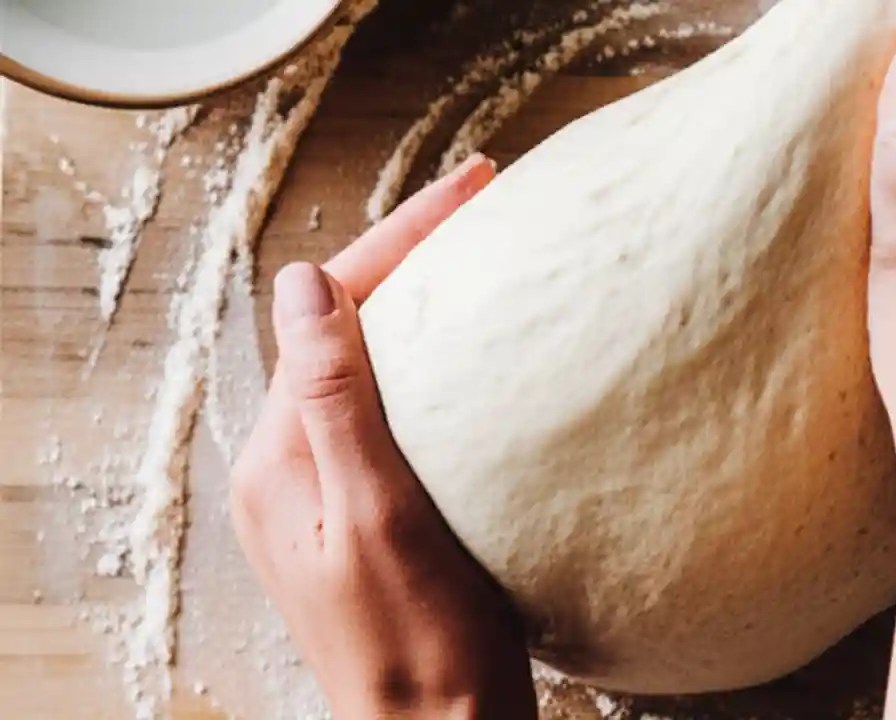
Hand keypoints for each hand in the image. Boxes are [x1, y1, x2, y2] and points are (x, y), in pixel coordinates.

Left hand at [230, 155, 537, 719]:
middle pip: (347, 326)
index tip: (475, 187)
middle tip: (484, 203)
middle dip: (410, 257)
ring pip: (370, 362)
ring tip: (481, 256)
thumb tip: (304, 284)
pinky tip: (473, 351)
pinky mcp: (364, 507)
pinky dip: (430, 360)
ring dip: (421, 303)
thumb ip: (335, 401)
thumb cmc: (421, 645)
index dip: (402, 241)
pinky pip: (389, 406)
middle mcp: (291, 463)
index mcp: (282, 457)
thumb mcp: (378, 517)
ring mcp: (325, 486)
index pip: (333, 312)